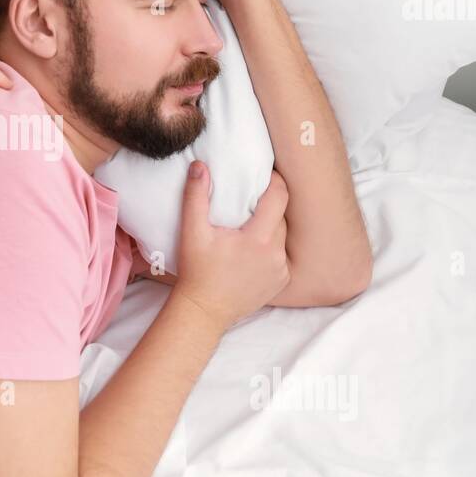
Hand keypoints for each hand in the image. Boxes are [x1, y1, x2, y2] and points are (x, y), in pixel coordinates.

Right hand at [172, 163, 289, 330]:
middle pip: (281, 216)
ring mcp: (281, 270)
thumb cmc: (197, 271)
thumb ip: (196, 197)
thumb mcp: (192, 232)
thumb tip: (200, 166)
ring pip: (283, 236)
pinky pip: (281, 255)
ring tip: (253, 222)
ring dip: (271, 226)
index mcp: (259, 238)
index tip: (266, 173)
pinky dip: (271, 248)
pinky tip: (254, 249)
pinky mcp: (281, 282)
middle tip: (253, 197)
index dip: (275, 180)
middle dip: (270, 204)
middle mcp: (276, 254)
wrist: (205, 310)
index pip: (279, 197)